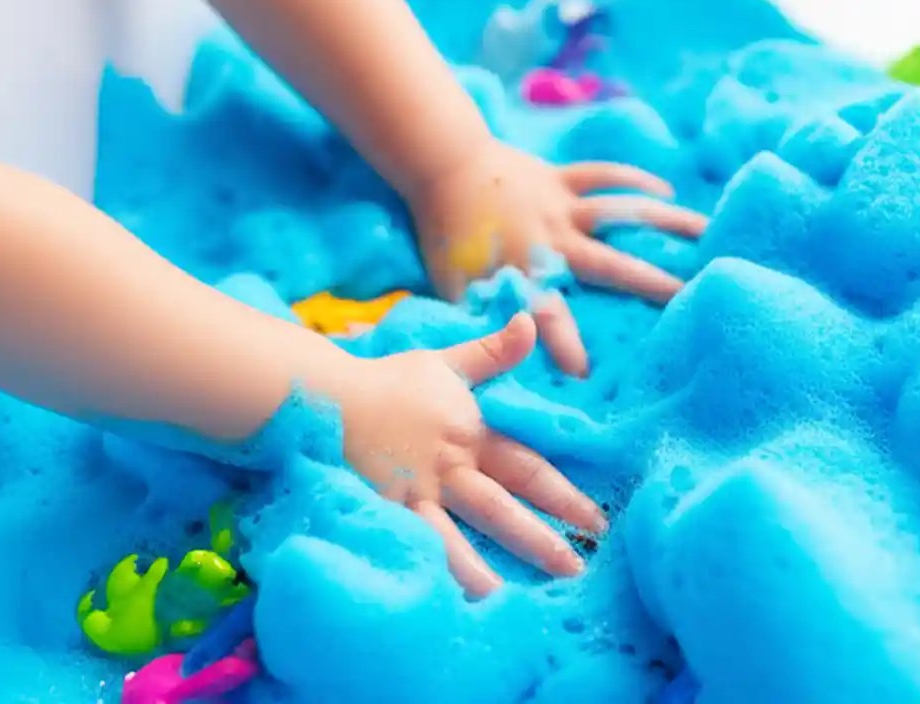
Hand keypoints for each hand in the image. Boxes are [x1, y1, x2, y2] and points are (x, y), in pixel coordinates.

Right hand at [334, 314, 606, 596]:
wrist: (325, 395)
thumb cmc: (388, 382)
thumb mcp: (445, 362)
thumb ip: (492, 353)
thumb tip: (531, 321)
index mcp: (471, 435)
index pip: (527, 468)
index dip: (564, 494)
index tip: (595, 521)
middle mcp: (449, 468)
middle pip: (502, 507)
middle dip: (540, 539)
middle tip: (575, 569)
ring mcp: (415, 492)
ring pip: (457, 533)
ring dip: (485, 566)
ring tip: (511, 599)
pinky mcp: (383, 508)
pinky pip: (412, 541)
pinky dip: (430, 566)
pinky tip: (446, 594)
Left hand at [406, 139, 707, 377]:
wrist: (444, 165)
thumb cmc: (449, 237)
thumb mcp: (454, 288)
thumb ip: (477, 323)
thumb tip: (492, 368)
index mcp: (525, 272)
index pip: (548, 318)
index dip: (566, 345)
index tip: (588, 375)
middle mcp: (553, 240)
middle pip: (610, 264)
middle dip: (650, 283)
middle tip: (691, 299)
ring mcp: (562, 206)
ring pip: (622, 212)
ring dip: (665, 221)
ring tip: (708, 234)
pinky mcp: (563, 179)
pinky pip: (605, 176)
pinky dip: (635, 180)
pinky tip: (667, 191)